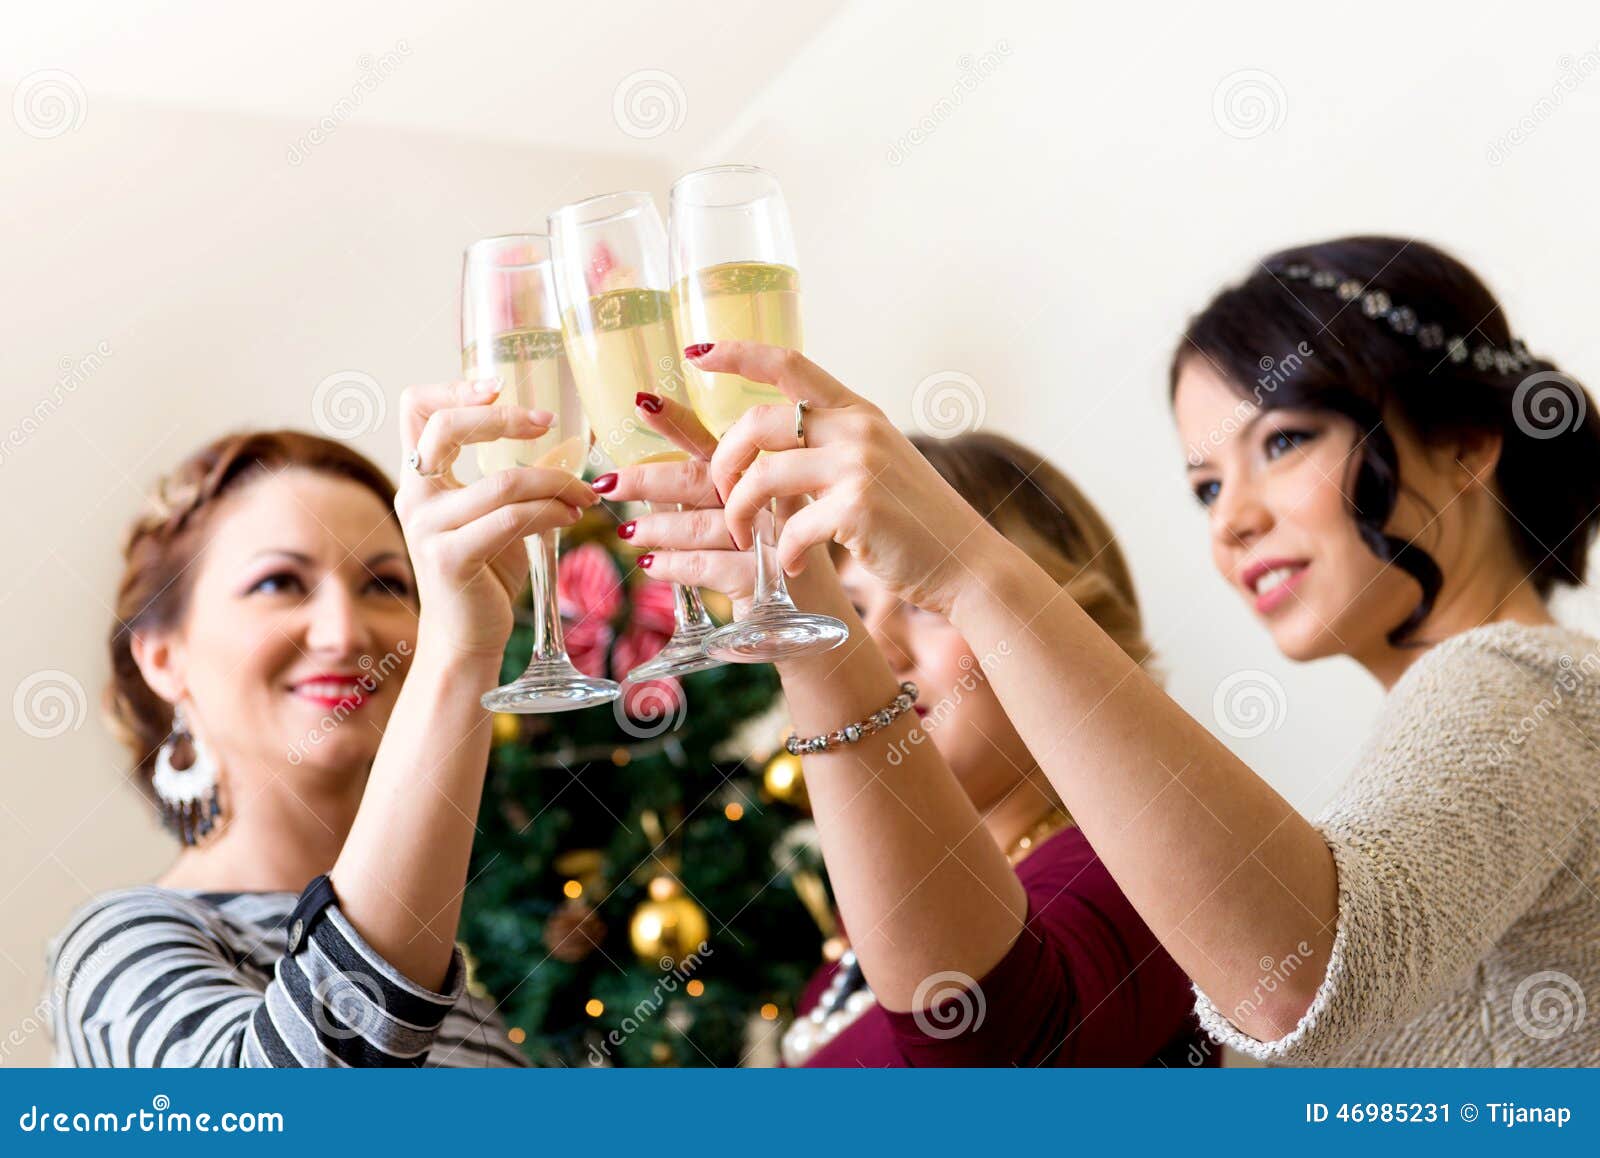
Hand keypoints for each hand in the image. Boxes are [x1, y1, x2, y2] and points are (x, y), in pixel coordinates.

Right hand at [395, 379, 599, 659]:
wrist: (466, 637)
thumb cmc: (484, 571)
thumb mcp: (490, 514)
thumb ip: (505, 479)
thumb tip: (564, 441)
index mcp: (419, 478)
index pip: (416, 408)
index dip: (454, 387)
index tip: (499, 387)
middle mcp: (413, 496)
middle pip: (446, 428)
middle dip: (505, 418)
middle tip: (548, 423)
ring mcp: (427, 527)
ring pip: (502, 481)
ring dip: (555, 481)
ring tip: (583, 493)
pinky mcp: (450, 557)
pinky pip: (511, 519)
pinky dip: (550, 512)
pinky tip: (570, 516)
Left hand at [594, 391, 761, 614]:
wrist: (823, 627)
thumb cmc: (781, 568)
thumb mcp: (758, 526)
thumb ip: (719, 499)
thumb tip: (654, 490)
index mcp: (774, 476)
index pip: (720, 441)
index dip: (682, 421)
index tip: (644, 402)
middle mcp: (777, 500)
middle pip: (703, 479)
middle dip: (650, 479)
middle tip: (608, 481)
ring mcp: (774, 539)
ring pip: (702, 524)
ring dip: (658, 528)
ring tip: (628, 532)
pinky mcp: (766, 580)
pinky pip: (708, 566)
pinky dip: (675, 565)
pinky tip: (653, 565)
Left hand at [690, 342, 999, 615]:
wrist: (967, 562)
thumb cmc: (916, 522)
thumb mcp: (879, 464)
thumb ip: (835, 445)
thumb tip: (779, 447)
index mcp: (858, 412)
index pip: (789, 364)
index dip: (738, 353)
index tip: (698, 353)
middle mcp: (857, 429)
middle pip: (757, 422)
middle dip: (723, 461)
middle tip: (719, 494)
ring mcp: (858, 465)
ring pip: (762, 477)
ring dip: (739, 513)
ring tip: (744, 539)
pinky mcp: (856, 508)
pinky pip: (790, 528)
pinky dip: (781, 554)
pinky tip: (789, 567)